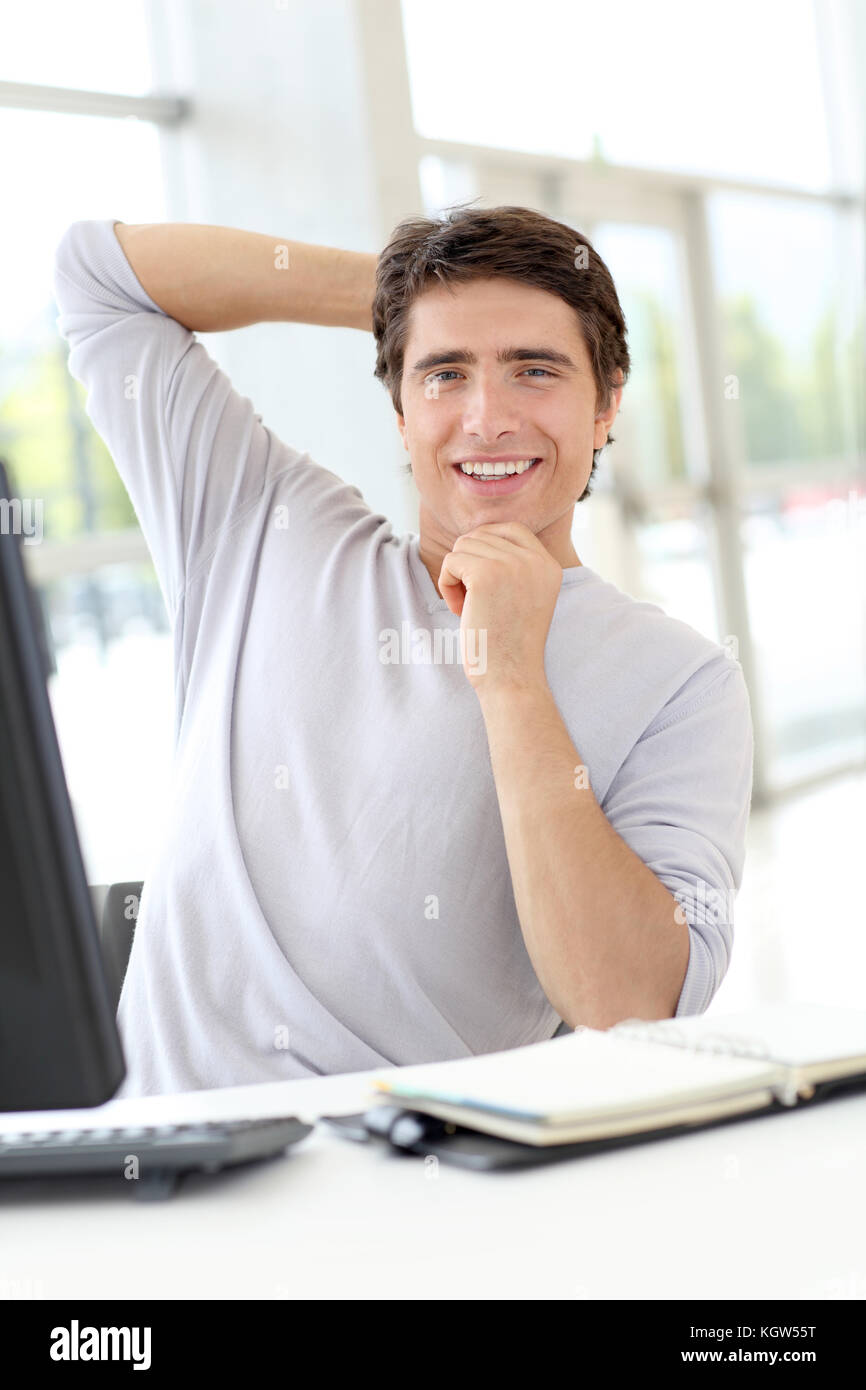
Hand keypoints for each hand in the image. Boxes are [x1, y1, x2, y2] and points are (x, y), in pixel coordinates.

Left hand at [437, 522, 562, 692]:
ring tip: (467, 607)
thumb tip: (475, 537)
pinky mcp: (485, 574)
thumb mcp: (524, 597)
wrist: (511, 677)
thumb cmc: (509, 645)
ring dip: (456, 576)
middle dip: (468, 566)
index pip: (512, 529)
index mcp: (549, 565)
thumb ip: (512, 566)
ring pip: (463, 547)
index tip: (480, 581)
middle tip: (473, 602)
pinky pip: (451, 561)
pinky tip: (459, 610)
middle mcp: (535, 560)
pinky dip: (446, 585)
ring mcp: (512, 564)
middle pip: (482, 536)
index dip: (487, 545)